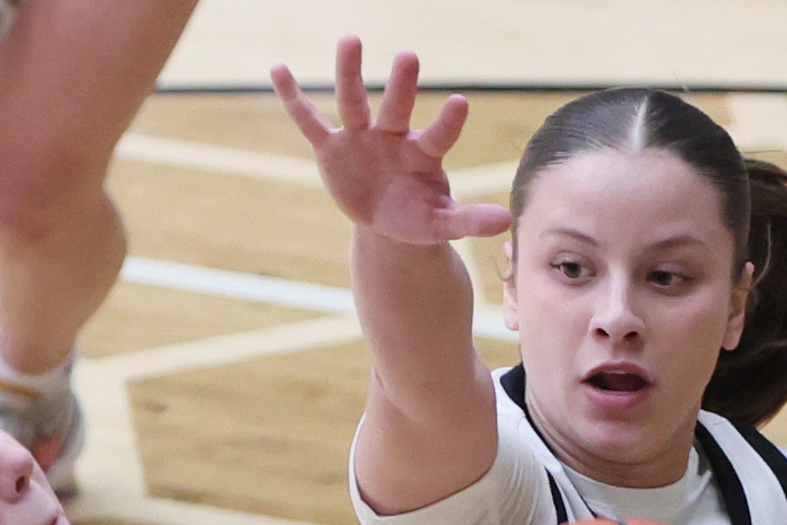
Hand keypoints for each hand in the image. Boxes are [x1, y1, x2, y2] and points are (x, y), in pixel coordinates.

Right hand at [271, 37, 511, 245]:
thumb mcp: (441, 224)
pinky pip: (309, 121)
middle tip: (409, 56)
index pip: (438, 136)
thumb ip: (470, 219)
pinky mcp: (331, 146)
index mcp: (422, 155)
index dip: (448, 122)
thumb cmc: (418, 215)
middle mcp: (392, 137)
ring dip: (351, 73)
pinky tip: (278, 69)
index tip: (459, 102)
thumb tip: (508, 221)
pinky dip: (293, 98)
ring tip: (351, 39)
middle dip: (402, 86)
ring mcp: (361, 137)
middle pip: (397, 108)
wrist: (386, 219)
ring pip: (355, 102)